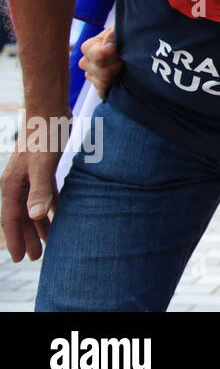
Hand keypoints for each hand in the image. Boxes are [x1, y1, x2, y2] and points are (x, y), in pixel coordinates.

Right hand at [0, 136, 58, 261]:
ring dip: (40, 224)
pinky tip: (59, 216)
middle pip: (22, 216)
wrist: (49, 110)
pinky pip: (44, 194)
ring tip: (48, 242)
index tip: (20, 258)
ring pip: (33, 206)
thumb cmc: (45, 135)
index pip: (11, 218)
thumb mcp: (44, 164)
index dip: (16, 239)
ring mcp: (29, 176)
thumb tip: (35, 216)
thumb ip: (39, 190)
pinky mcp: (43, 168)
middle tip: (37, 257)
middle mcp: (17, 182)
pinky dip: (50, 207)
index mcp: (11, 185)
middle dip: (28, 237)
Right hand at [79, 27, 121, 99]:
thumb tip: (108, 47)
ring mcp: (91, 76)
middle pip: (101, 71)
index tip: (118, 51)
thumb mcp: (120, 31)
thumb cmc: (125, 38)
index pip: (95, 54)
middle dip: (117, 65)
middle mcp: (86, 63)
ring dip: (116, 74)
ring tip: (123, 67)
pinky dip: (113, 86)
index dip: (110, 54)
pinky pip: (102, 92)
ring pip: (102, 82)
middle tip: (124, 59)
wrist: (133, 49)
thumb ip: (112, 35)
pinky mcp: (99, 87)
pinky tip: (120, 78)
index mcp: (88, 47)